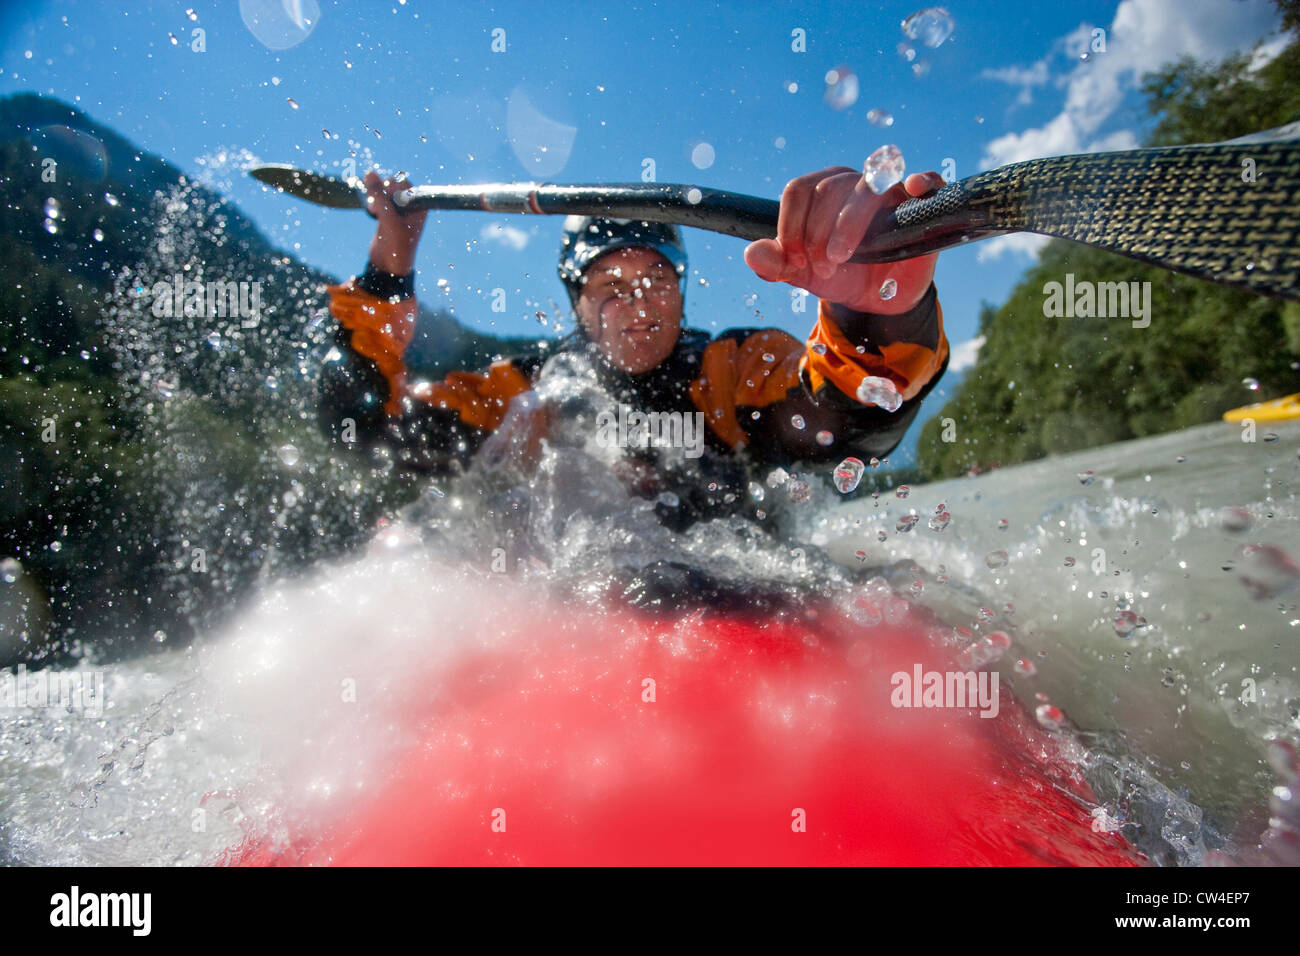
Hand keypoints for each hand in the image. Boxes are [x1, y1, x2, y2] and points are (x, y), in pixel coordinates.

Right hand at [365, 171, 427, 275]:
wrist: (389, 266)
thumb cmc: (396, 244)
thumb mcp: (388, 219)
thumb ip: (379, 195)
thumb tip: (369, 173)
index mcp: (419, 204)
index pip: (402, 181)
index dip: (391, 187)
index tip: (387, 201)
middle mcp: (411, 206)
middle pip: (391, 185)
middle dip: (381, 192)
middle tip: (378, 207)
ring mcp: (399, 211)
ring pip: (383, 192)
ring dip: (376, 198)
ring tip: (374, 211)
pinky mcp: (388, 216)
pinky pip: (379, 200)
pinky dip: (374, 204)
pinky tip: (373, 213)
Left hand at [744, 168, 945, 313]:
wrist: (877, 300)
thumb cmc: (841, 276)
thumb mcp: (804, 274)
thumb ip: (776, 264)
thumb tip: (751, 253)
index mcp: (821, 190)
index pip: (798, 190)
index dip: (791, 227)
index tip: (794, 262)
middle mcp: (852, 182)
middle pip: (827, 191)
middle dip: (816, 236)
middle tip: (821, 269)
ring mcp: (887, 189)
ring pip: (865, 188)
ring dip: (846, 227)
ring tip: (839, 259)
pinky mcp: (917, 205)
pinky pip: (925, 179)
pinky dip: (921, 179)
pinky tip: (912, 188)